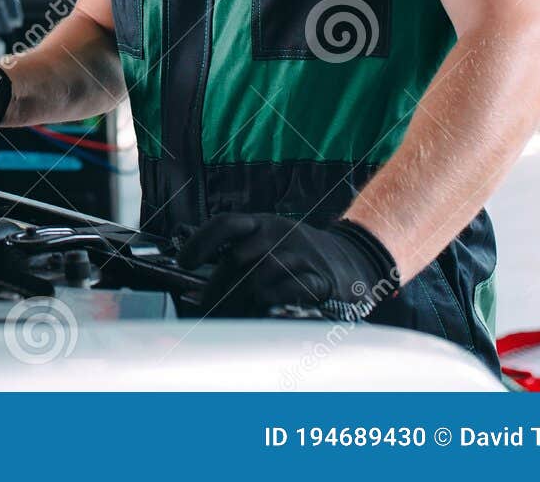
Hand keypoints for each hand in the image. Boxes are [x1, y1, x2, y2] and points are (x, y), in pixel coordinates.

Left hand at [179, 213, 399, 320]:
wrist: (354, 259)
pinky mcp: (321, 278)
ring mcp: (301, 255)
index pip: (226, 224)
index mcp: (262, 224)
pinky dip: (274, 301)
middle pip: (237, 257)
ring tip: (234, 314)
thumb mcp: (268, 245)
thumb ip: (236, 261)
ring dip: (242, 298)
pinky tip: (264, 310)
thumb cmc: (299, 257)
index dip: (202, 241)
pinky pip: (292, 288)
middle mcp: (279, 234)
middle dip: (218, 287)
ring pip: (261, 273)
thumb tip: (195, 294)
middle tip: (207, 309)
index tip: (185, 261)